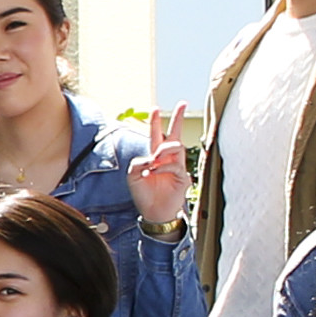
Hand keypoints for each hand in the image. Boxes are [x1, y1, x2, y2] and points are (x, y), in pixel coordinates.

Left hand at [130, 107, 192, 232]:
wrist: (153, 212)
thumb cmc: (144, 194)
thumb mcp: (133, 176)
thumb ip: (137, 162)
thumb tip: (151, 158)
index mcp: (155, 156)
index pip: (156, 135)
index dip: (155, 122)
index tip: (156, 108)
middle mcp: (167, 159)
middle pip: (175, 135)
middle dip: (178, 119)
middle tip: (183, 104)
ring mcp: (176, 167)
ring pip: (176, 147)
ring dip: (163, 150)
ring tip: (153, 160)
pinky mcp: (182, 177)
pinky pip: (174, 166)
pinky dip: (162, 167)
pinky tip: (152, 171)